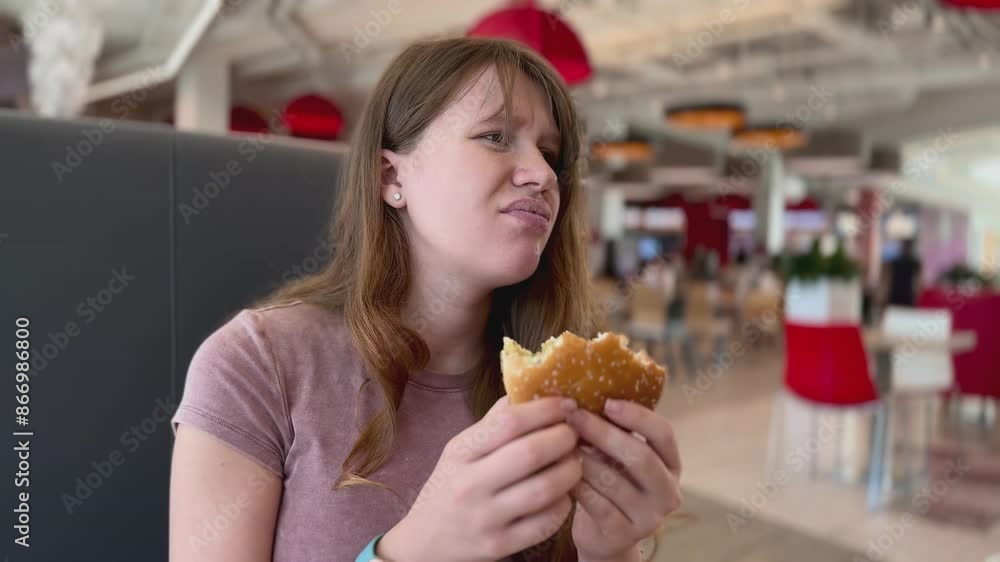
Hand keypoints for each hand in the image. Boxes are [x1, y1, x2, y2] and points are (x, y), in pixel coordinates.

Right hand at [378, 396, 582, 561]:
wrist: (424, 545)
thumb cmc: (448, 489)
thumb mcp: (458, 452)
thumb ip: (492, 425)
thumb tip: (527, 391)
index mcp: (460, 453)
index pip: (509, 422)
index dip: (545, 409)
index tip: (566, 403)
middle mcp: (470, 484)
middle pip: (531, 453)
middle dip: (564, 438)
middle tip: (575, 433)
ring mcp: (485, 518)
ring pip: (545, 489)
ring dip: (571, 470)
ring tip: (575, 461)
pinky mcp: (500, 546)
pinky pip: (546, 522)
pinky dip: (564, 504)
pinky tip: (564, 494)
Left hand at [566, 399, 681, 561]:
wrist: (604, 535)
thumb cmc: (610, 483)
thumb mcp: (619, 458)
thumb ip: (614, 432)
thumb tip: (582, 396)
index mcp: (671, 465)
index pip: (664, 434)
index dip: (637, 416)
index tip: (607, 402)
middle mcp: (668, 492)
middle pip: (640, 456)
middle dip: (604, 433)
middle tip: (575, 416)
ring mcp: (649, 517)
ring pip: (614, 481)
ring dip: (584, 459)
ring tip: (562, 444)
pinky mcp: (624, 535)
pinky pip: (597, 505)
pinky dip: (577, 485)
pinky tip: (561, 473)